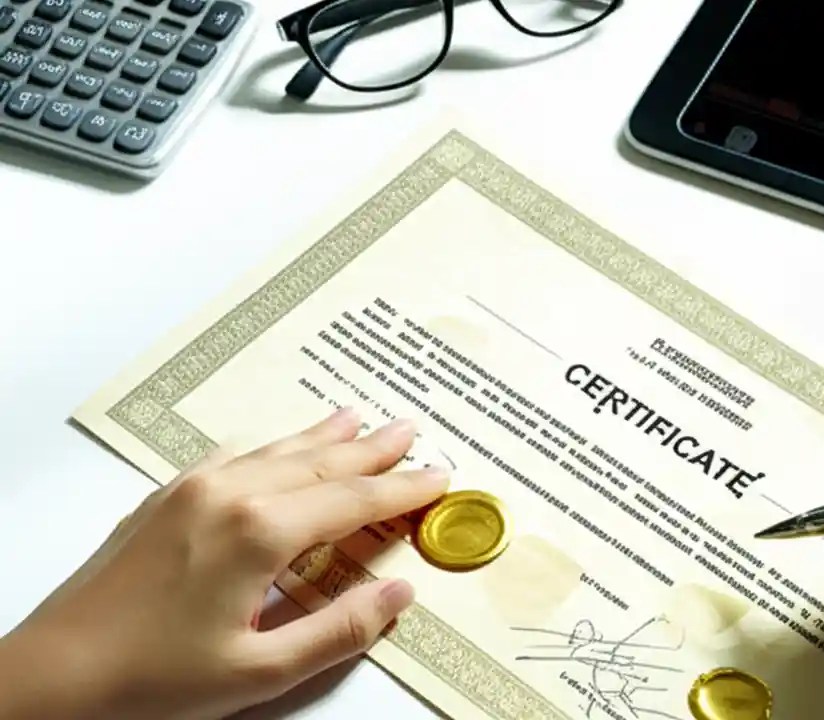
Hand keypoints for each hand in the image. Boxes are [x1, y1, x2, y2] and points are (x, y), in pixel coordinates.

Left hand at [0, 409, 448, 719]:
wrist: (51, 677)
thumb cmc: (151, 681)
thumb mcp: (260, 673)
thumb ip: (337, 629)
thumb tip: (398, 594)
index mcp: (260, 533)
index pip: (353, 500)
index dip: (402, 489)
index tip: (439, 477)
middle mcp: (229, 496)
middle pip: (320, 463)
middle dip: (371, 449)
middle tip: (411, 429)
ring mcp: (191, 492)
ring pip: (276, 452)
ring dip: (323, 437)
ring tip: (358, 417)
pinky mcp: (162, 501)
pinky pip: (232, 458)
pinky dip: (270, 447)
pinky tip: (276, 447)